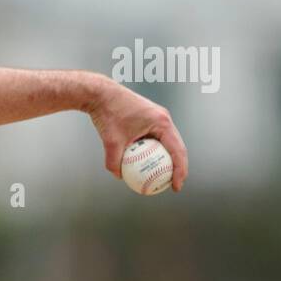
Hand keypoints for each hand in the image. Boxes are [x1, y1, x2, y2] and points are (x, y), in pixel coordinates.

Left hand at [84, 76, 188, 191]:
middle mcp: (164, 118)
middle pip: (177, 147)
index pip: (178, 151)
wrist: (101, 93)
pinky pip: (156, 138)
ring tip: (163, 177)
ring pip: (168, 142)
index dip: (180, 171)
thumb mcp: (110, 141)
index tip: (175, 187)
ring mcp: (158, 117)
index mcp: (162, 122)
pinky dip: (154, 151)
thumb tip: (119, 177)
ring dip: (168, 159)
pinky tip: (146, 164)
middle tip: (173, 185)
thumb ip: (114, 162)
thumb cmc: (107, 114)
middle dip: (178, 168)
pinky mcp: (149, 117)